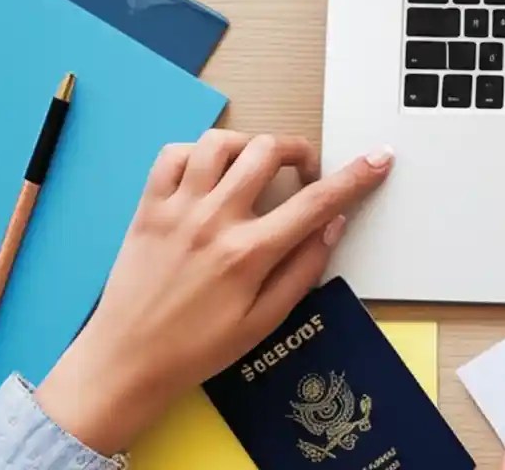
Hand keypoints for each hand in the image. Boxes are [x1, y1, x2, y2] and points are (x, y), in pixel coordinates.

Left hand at [35, 130, 393, 455]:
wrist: (126, 362)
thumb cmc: (199, 349)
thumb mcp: (265, 321)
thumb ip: (303, 269)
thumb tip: (333, 225)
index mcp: (249, 254)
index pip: (316, 201)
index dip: (355, 176)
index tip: (378, 159)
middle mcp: (214, 221)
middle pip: (267, 151)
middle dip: (298, 151)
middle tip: (303, 172)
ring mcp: (176, 209)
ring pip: (220, 142)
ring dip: (249, 145)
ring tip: (256, 166)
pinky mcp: (147, 207)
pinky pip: (173, 154)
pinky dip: (197, 152)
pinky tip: (210, 172)